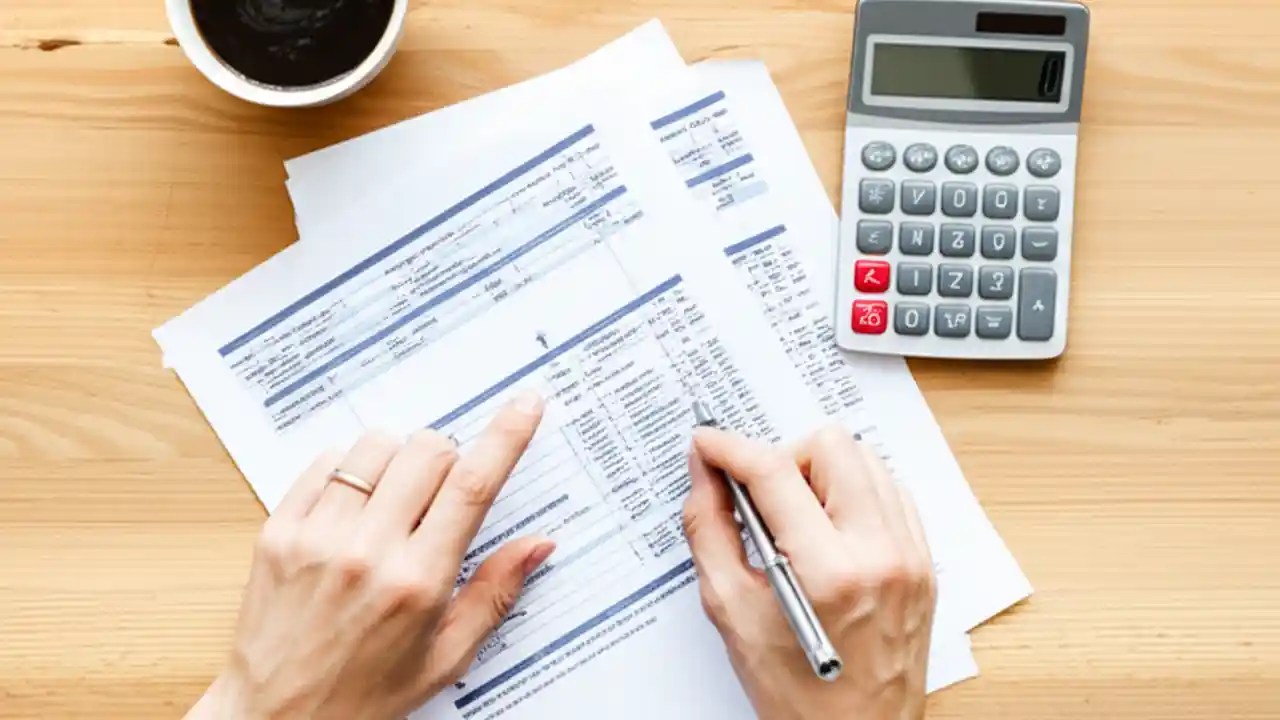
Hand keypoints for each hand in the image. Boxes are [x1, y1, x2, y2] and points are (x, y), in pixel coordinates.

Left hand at [187, 390, 553, 719]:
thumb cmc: (365, 695)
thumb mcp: (445, 657)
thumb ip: (495, 593)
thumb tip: (539, 543)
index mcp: (418, 583)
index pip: (473, 487)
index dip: (507, 437)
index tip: (526, 404)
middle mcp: (368, 553)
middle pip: (428, 452)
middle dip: (449, 456)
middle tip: (443, 489)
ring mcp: (317, 538)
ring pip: (375, 446)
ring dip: (399, 457)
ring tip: (396, 497)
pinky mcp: (277, 532)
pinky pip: (324, 463)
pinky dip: (349, 468)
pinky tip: (356, 501)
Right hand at [682, 426, 935, 719]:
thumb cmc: (798, 696)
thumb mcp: (732, 614)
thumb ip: (710, 531)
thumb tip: (704, 475)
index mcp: (830, 573)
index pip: (774, 472)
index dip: (729, 448)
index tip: (707, 444)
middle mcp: (882, 554)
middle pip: (831, 446)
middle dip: (782, 459)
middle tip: (759, 500)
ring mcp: (911, 556)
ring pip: (866, 459)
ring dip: (820, 474)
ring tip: (794, 520)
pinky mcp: (924, 562)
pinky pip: (891, 491)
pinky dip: (854, 495)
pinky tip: (828, 529)